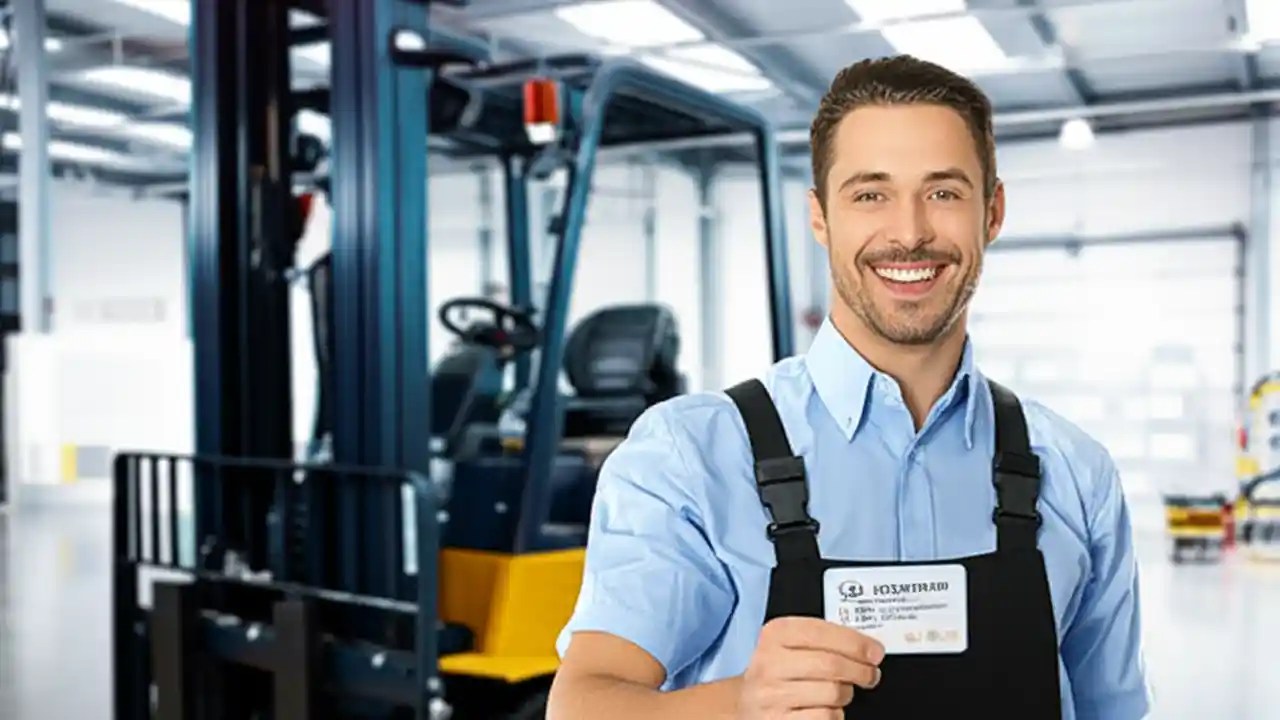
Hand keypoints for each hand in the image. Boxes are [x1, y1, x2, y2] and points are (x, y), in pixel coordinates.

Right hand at [738, 616, 884, 718]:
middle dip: (861, 670)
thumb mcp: (790, 644)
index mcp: (775, 635)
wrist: (747, 703)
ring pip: (832, 693)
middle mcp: (769, 663)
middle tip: (870, 674)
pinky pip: (826, 717)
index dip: (855, 642)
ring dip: (846, 694)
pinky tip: (825, 708)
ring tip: (840, 691)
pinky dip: (834, 714)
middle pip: (831, 665)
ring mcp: (773, 696)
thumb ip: (823, 639)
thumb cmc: (778, 671)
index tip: (875, 651)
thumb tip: (866, 647)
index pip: (821, 632)